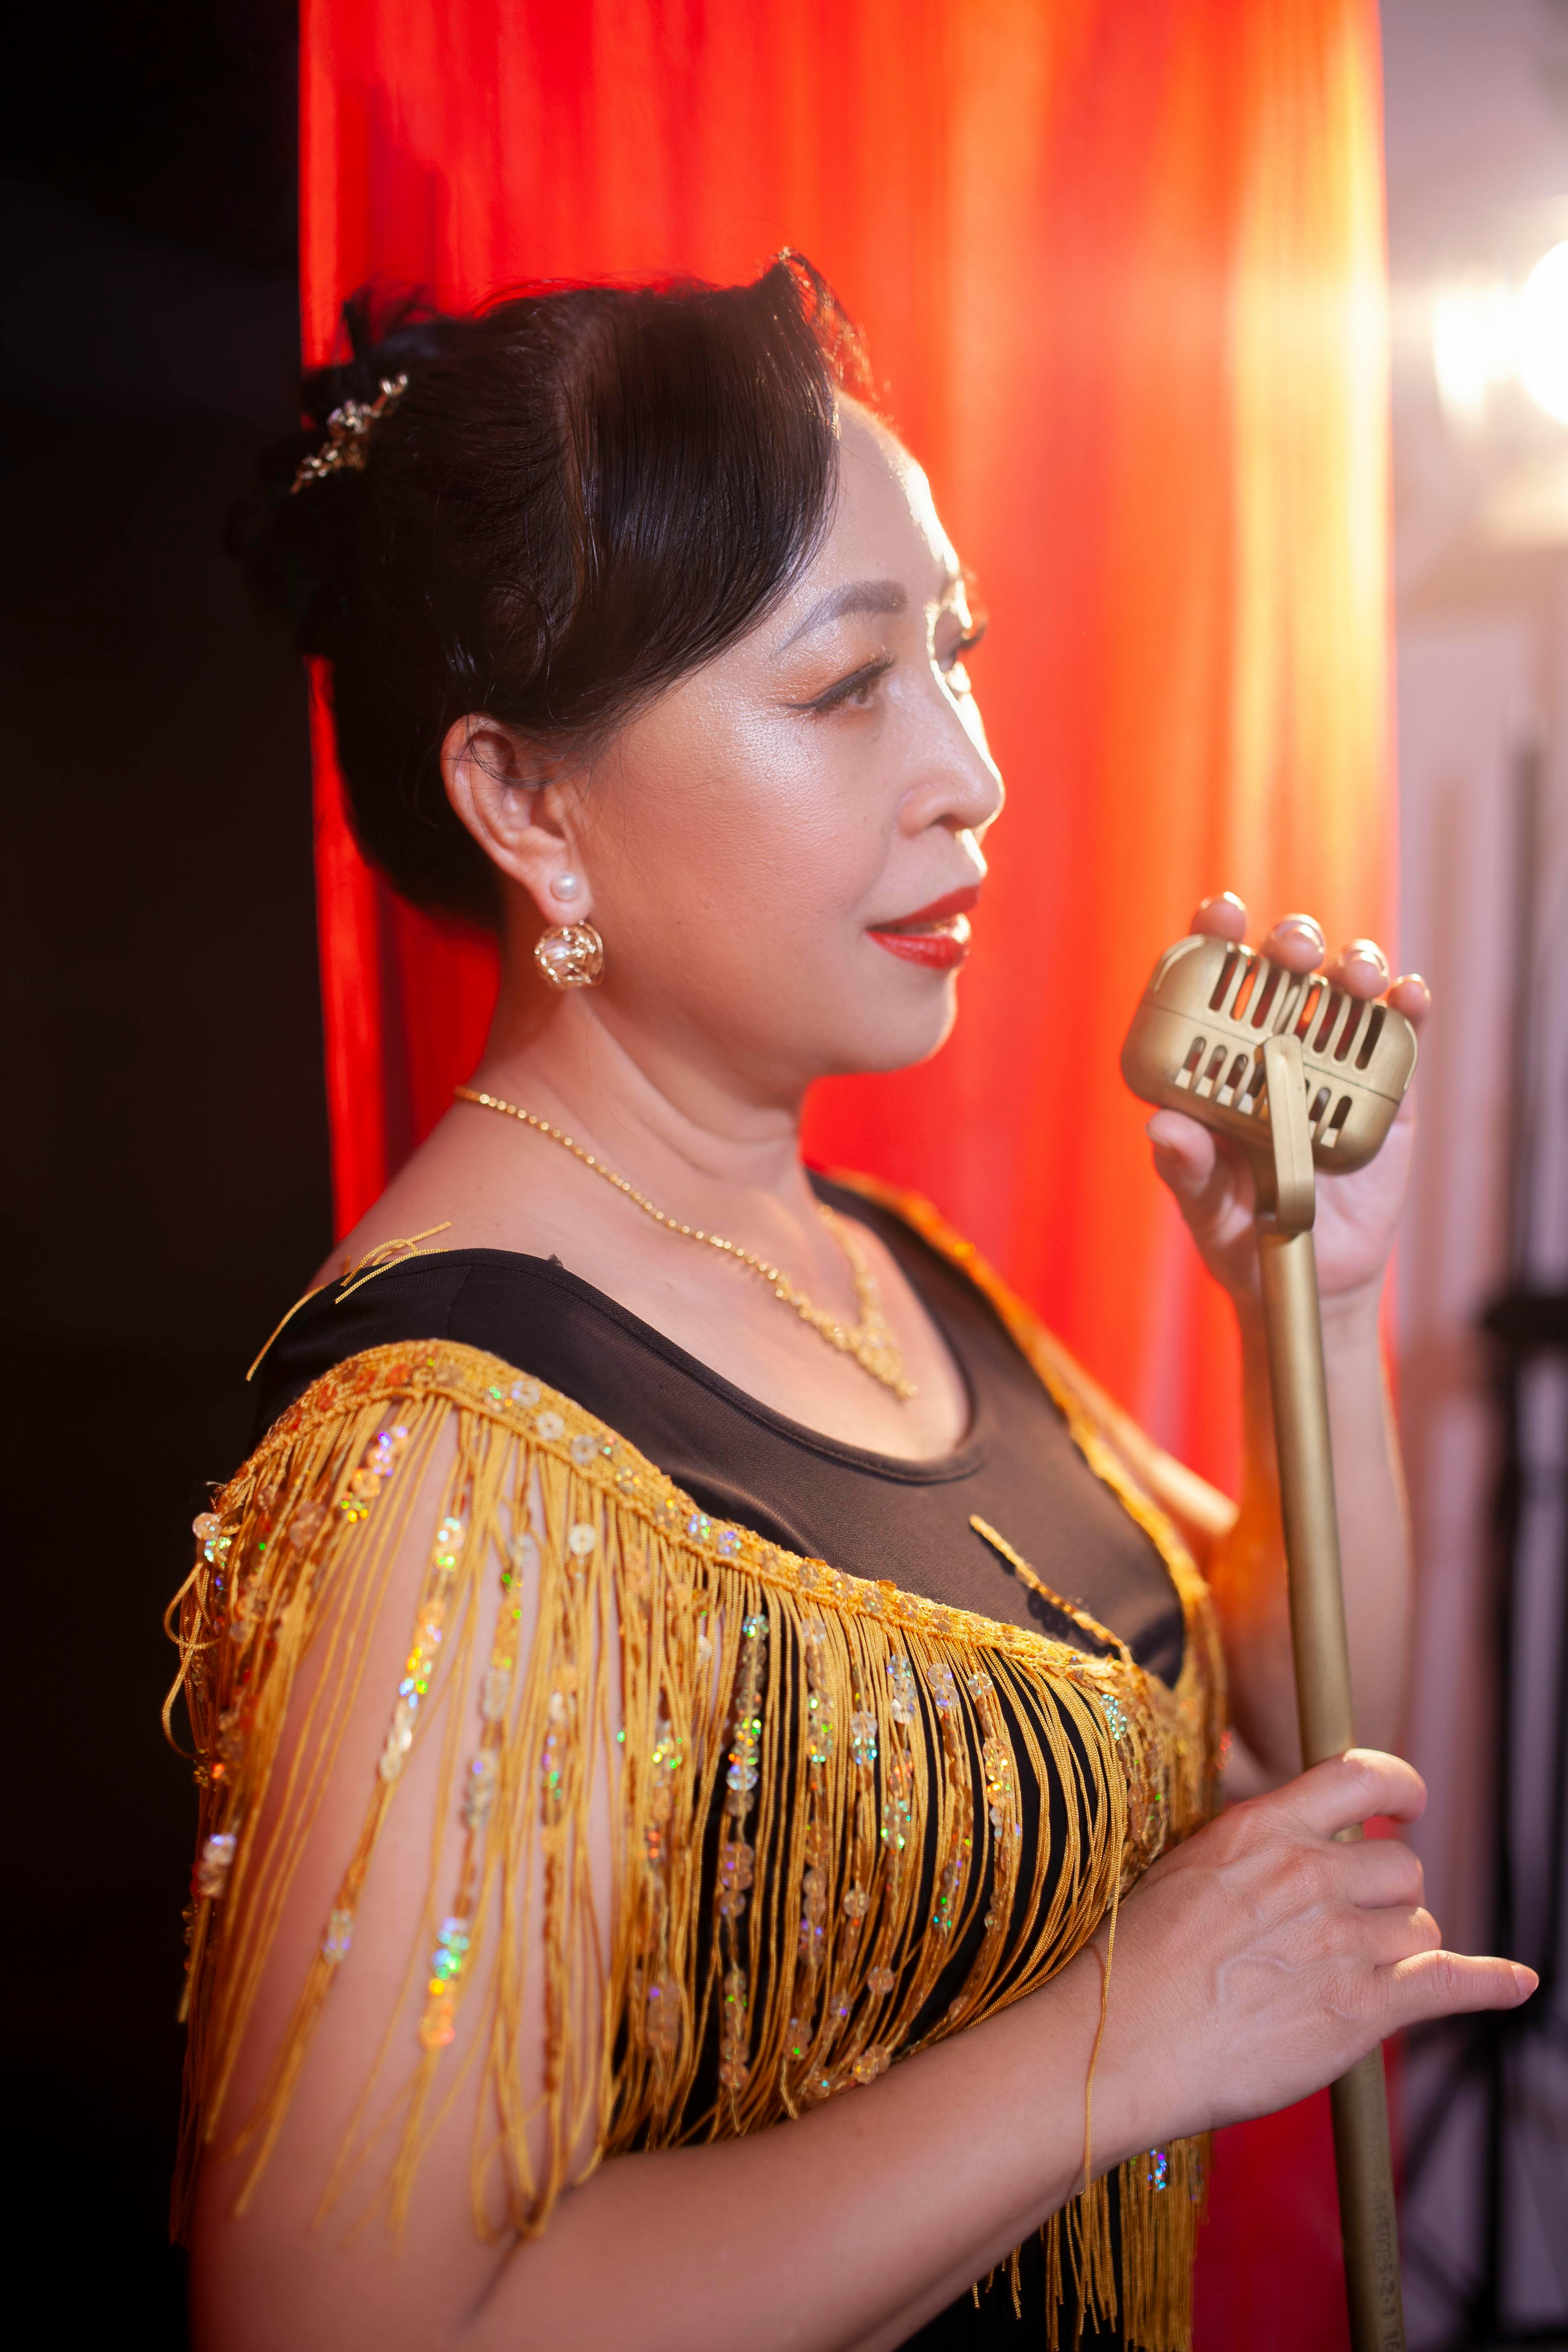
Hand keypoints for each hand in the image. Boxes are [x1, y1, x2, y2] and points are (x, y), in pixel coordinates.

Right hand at [1090, 1750, 1532, 2155]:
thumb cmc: (1138, 1962)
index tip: (1408, 1803)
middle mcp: (1309, 1875)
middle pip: (1400, 1867)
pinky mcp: (1359, 2011)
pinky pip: (1450, 1982)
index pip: (1359, 1776)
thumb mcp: (1189, 1868)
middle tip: (1349, 1931)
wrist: (1121, 2041)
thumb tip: (1297, 1839)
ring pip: (1418, 1927)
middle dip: (1386, 1898)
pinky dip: (1491, 1983)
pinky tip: (1515, 1982)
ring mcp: (1339, 1943)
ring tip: (1351, 1977)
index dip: (1397, 1786)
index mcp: (1263, 1829)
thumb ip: (1254, 1849)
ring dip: (1400, 1950)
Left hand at [1144, 893, 1430, 1313]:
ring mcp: (1334, 1060)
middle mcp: (1277, 1044)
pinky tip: (1407, 997)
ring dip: (1352, 965)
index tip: (1221, 915)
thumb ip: (1187, 1171)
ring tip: (1355, 975)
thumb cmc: (1243, 1235)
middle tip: (1294, 949)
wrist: (1313, 1274)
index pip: (1214, 982)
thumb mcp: (1207, 1209)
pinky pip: (1399, 1035)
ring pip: (1345, 990)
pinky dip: (1407, 1007)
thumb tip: (1161, 1128)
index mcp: (1220, 1059)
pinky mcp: (1386, 1086)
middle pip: (1284, 969)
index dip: (1215, 935)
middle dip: (1291, 941)